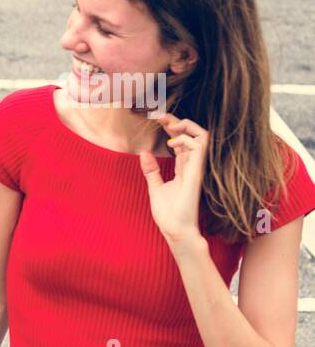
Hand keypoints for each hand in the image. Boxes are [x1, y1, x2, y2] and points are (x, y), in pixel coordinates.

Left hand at [140, 113, 207, 249]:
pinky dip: (186, 140)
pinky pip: (199, 148)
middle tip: (161, 116)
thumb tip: (144, 153)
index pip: (182, 141)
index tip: (157, 120)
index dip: (173, 128)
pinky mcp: (196, 174)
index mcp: (184, 168)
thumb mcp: (155, 187)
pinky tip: (171, 142)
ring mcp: (196, 168)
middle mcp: (192, 165)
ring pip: (202, 137)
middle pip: (194, 135)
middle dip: (180, 121)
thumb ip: (152, 170)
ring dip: (186, 126)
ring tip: (169, 125)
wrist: (175, 230)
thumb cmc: (168, 213)